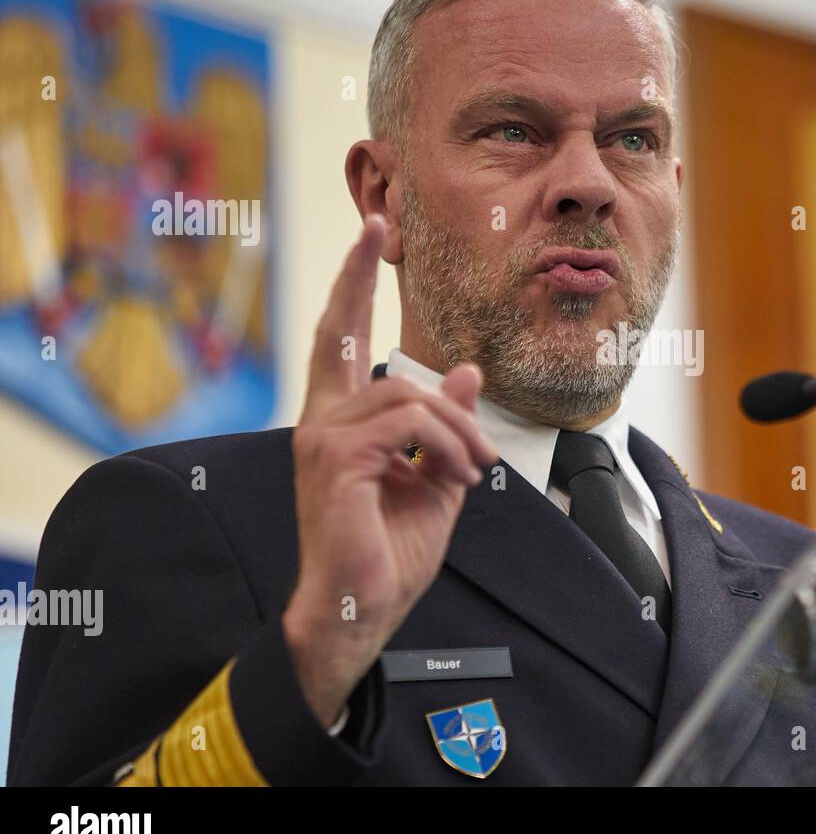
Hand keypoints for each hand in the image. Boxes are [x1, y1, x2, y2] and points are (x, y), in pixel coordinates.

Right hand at [282, 215, 497, 726]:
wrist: (360, 610)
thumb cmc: (388, 554)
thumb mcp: (436, 479)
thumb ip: (447, 427)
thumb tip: (463, 371)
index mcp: (342, 425)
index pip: (340, 342)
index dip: (350, 287)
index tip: (366, 235)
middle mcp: (321, 422)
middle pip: (337, 332)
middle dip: (354, 274)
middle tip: (374, 222)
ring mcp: (322, 437)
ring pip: (406, 394)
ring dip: (456, 429)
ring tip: (476, 468)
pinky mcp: (335, 458)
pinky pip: (408, 424)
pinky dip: (446, 445)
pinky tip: (459, 477)